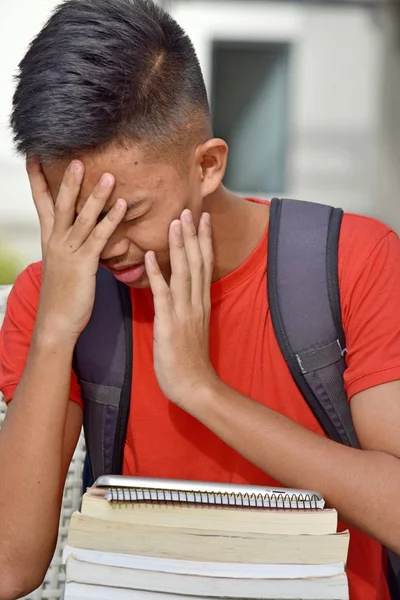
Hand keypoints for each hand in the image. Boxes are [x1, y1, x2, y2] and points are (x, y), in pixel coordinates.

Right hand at [27, 157, 126, 341]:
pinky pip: (99, 237)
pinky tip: (122, 206)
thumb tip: (83, 233)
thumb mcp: (62, 264)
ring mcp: (69, 252)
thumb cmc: (63, 295)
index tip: (35, 157)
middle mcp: (56, 241)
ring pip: (82, 217)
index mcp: (50, 239)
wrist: (56, 322)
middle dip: (69, 180)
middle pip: (61, 204)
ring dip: (96, 195)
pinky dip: (111, 220)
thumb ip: (71, 245)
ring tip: (108, 175)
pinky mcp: (83, 264)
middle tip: (77, 157)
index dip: (38, 180)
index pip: (42, 203)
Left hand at [145, 209, 217, 406]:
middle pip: (197, 262)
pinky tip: (152, 255)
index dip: (204, 240)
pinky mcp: (170, 324)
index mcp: (202, 302)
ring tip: (175, 222)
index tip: (203, 218)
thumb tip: (184, 290)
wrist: (196, 386)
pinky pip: (163, 294)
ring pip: (184, 272)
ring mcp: (184, 312)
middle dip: (193, 235)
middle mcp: (196, 302)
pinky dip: (158, 273)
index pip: (206, 264)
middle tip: (189, 209)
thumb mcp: (194, 327)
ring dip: (179, 246)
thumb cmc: (191, 360)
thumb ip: (190, 306)